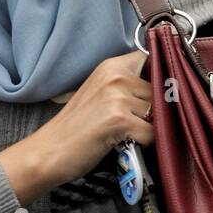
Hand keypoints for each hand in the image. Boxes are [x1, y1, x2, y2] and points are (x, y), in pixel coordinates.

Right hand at [0, 50, 152, 204]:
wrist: (47, 151)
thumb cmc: (75, 127)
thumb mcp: (101, 94)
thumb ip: (128, 86)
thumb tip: (165, 88)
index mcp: (111, 66)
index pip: (152, 60)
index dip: (160, 78)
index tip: (160, 91)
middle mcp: (116, 76)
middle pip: (159, 90)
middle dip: (155, 110)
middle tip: (136, 123)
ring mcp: (117, 97)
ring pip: (157, 113)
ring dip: (150, 127)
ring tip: (128, 134)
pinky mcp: (119, 120)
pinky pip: (151, 133)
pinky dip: (145, 143)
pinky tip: (128, 144)